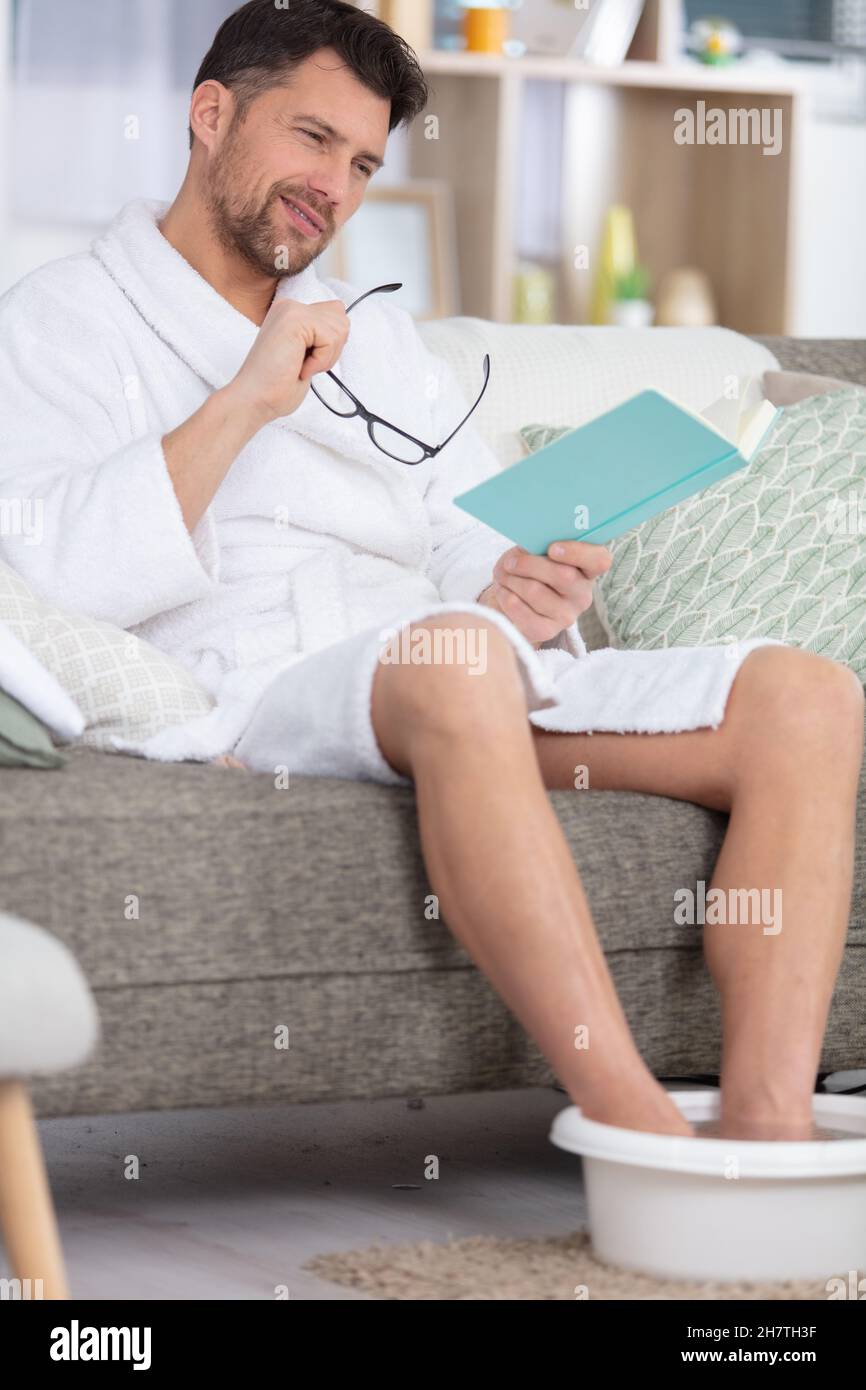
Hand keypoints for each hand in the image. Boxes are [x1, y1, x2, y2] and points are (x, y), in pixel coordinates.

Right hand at [226, 297, 350, 424]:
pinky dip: (321, 360)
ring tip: (301, 366)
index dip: (330, 345)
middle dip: (332, 350)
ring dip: (326, 357)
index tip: (305, 361)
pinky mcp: (294, 319)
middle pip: (342, 319)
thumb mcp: (308, 356)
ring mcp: (291, 310)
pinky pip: (330, 339)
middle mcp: (290, 306)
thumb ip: (322, 337)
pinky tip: (300, 367)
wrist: (254, 399)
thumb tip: (342, 326)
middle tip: (304, 365)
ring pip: (340, 328)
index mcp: (291, 313)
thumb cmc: (277, 387)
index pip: (335, 315)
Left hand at [478, 540, 611, 645]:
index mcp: (587, 569)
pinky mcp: (546, 631)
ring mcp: (566, 615)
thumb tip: (530, 542)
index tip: (552, 548)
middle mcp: (582, 595)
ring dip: (512, 580)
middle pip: (563, 575)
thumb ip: (542, 543)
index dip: (577, 552)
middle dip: (530, 564)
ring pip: (536, 591)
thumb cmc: (532, 567)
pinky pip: (522, 612)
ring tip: (503, 574)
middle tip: (510, 562)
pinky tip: (503, 591)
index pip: (599, 560)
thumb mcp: (539, 549)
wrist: (516, 598)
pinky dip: (506, 597)